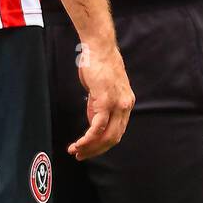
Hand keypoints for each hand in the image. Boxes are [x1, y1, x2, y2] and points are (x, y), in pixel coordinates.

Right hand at [69, 41, 133, 159]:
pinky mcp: (105, 102)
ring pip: (106, 136)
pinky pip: (97, 127)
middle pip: (114, 138)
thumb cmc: (97, 63)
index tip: (89, 148)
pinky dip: (87, 139)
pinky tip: (79, 144)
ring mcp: (117, 105)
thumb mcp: (100, 89)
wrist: (99, 47)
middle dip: (96, 150)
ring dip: (90, 147)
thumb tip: (92, 121)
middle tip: (81, 155)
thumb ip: (97, 105)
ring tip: (76, 151)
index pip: (117, 130)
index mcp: (126, 103)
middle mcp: (125, 106)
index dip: (103, 143)